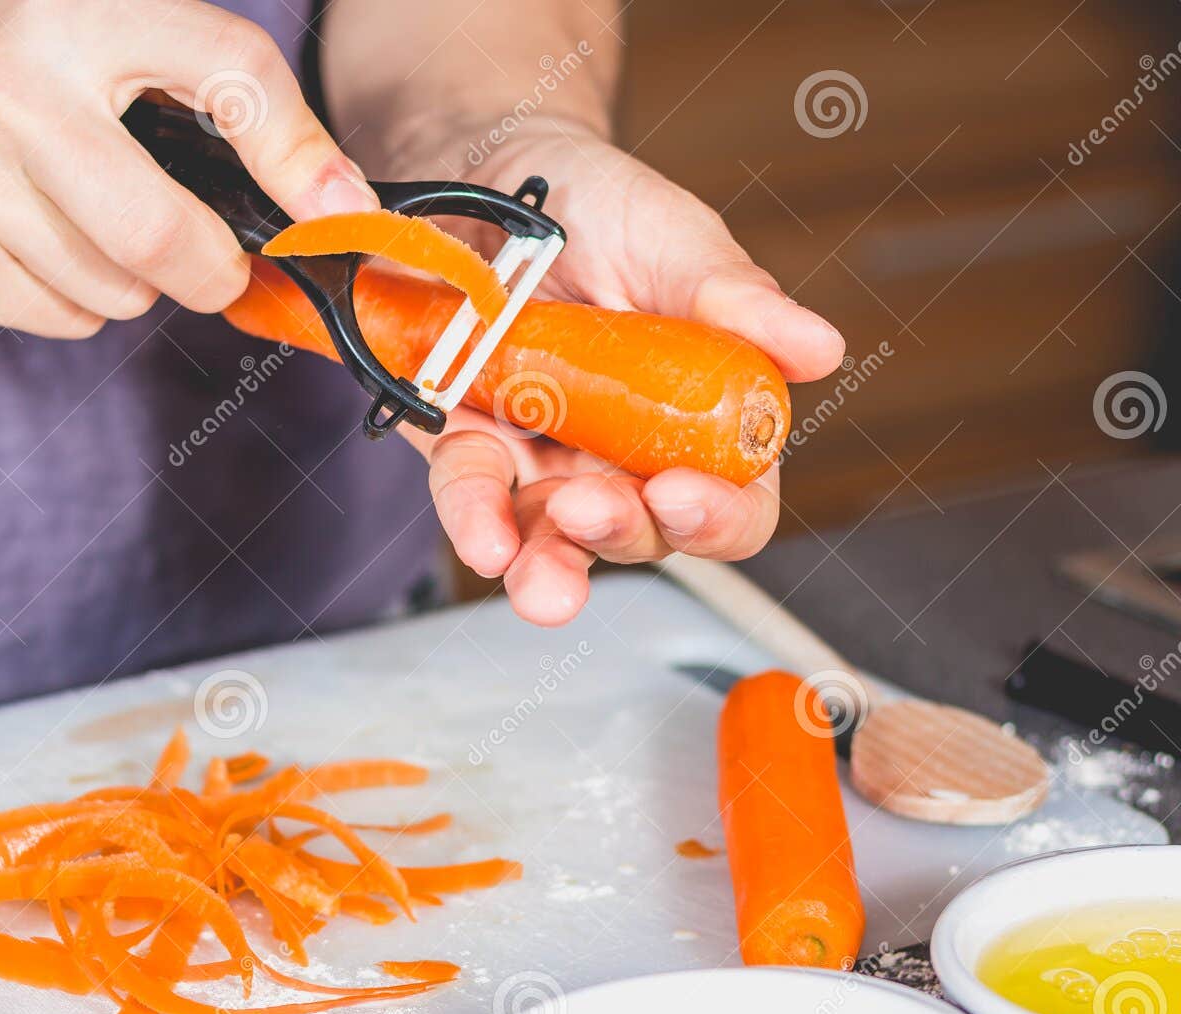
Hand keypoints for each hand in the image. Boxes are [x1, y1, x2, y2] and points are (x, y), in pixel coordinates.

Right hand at [0, 0, 375, 335]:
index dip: (298, 156)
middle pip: (161, 232)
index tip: (341, 215)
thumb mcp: (109, 42)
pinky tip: (33, 249)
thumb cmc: (11, 75)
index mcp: (75, 9)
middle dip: (209, 271)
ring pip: (113, 290)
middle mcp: (7, 82)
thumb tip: (338, 203)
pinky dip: (73, 305)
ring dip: (131, 285)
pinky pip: (57, 319)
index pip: (228, 72)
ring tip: (89, 229)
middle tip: (213, 267)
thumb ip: (218, 102)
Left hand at [395, 123, 845, 625]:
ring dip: (538, 563)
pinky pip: (470, 495)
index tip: (682, 494)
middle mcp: (625, 458)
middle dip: (615, 534)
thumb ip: (733, 297)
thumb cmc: (599, 205)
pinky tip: (479, 531)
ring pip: (548, 540)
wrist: (490, 174)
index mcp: (701, 420)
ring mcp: (543, 460)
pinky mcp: (468, 447)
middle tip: (588, 508)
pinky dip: (472, 513)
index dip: (718, 516)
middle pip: (638, 535)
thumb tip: (820, 346)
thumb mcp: (671, 237)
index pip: (735, 502)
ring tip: (516, 563)